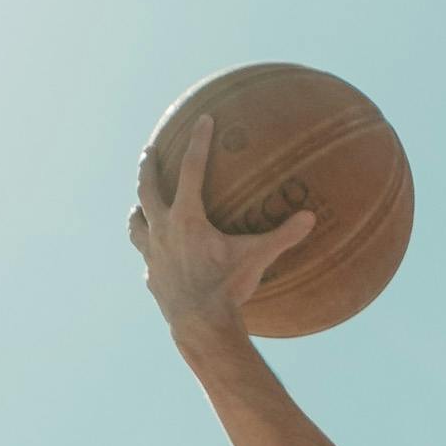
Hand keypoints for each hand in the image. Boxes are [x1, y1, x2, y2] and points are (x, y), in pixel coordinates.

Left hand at [133, 115, 315, 348]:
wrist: (200, 326)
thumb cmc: (228, 287)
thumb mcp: (257, 257)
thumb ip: (283, 235)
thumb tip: (310, 217)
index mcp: (186, 218)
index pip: (192, 169)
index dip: (198, 142)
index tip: (201, 119)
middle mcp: (162, 230)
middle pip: (147, 189)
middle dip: (148, 167)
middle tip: (151, 151)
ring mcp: (152, 255)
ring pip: (135, 224)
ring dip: (138, 211)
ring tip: (139, 206)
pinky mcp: (151, 278)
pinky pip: (148, 259)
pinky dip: (152, 252)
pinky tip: (158, 256)